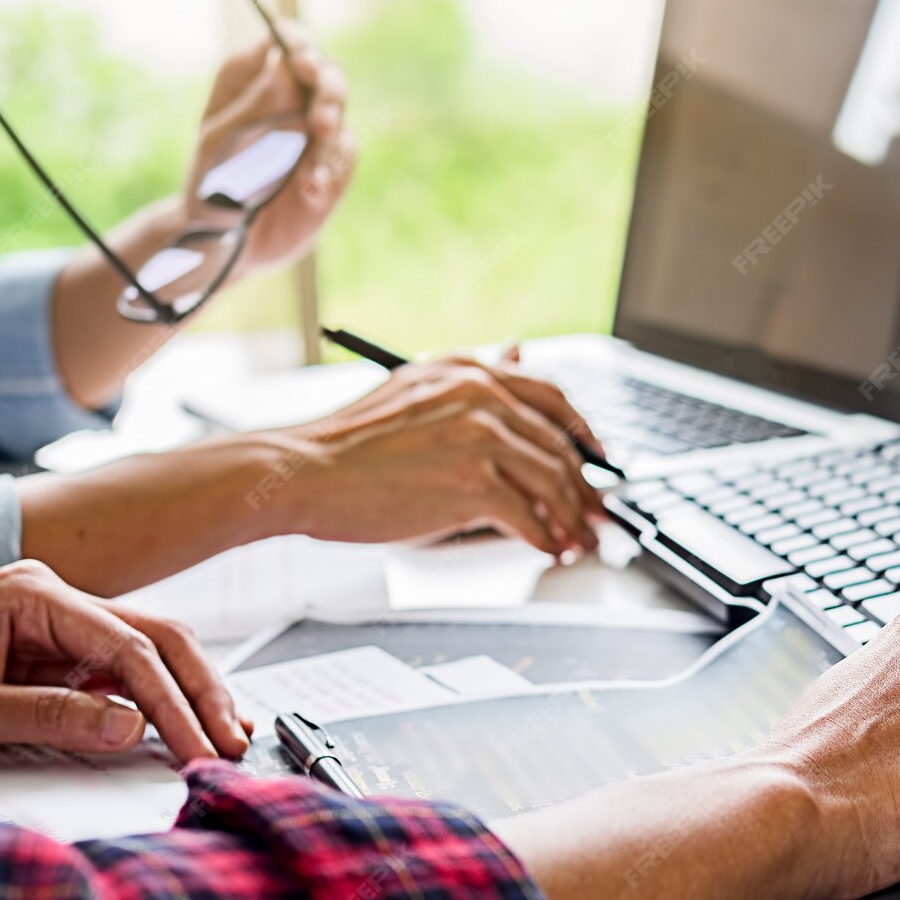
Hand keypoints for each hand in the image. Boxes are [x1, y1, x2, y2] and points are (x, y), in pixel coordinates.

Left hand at [0, 562, 251, 764]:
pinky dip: (159, 704)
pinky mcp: (54, 661)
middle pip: (157, 638)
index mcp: (32, 595)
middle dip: (201, 692)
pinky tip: (190, 728)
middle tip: (237, 742)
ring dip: (190, 696)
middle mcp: (53, 602)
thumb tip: (134, 728)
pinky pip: (122, 678)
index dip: (173, 702)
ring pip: (149, 654)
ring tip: (231, 737)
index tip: (201, 749)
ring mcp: (57, 630)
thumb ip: (49, 718)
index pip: (128, 647)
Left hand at [187, 23, 354, 272]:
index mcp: (255, 78)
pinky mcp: (333, 165)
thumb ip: (256, 104)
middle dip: (328, 90)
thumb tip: (286, 62)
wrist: (226, 239)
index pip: (288, 41)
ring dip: (330, 135)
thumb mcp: (223, 141)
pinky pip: (343, 159)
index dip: (300, 46)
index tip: (304, 63)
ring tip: (313, 159)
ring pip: (340, 116)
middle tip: (319, 118)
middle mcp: (291, 98)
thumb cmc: (213, 182)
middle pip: (326, 74)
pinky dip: (328, 172)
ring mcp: (316, 131)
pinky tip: (309, 188)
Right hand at [273, 356, 608, 557]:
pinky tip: (546, 549)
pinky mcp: (474, 482)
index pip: (551, 396)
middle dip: (585, 487)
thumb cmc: (350, 445)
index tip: (596, 461)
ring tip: (576, 541)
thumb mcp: (418, 391)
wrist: (303, 473)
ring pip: (553, 481)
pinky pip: (529, 516)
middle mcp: (481, 395)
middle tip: (597, 516)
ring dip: (572, 519)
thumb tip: (518, 350)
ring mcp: (480, 437)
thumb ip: (472, 379)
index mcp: (468, 369)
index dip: (582, 434)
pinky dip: (545, 538)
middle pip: (560, 444)